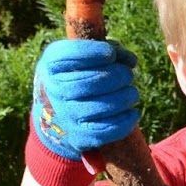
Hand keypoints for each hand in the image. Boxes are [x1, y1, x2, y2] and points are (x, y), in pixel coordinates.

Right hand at [32, 39, 140, 163]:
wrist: (56, 114)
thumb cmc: (77, 75)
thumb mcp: (82, 56)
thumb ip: (107, 49)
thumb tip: (131, 61)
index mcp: (52, 65)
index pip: (70, 55)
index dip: (94, 52)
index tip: (110, 54)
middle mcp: (54, 91)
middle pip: (92, 82)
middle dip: (119, 75)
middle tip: (128, 75)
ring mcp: (66, 115)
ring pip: (104, 106)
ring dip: (126, 97)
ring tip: (131, 93)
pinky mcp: (79, 137)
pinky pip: (108, 130)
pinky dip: (126, 120)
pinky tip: (133, 112)